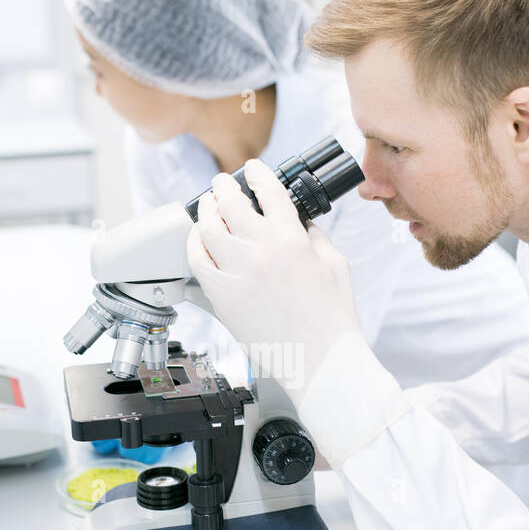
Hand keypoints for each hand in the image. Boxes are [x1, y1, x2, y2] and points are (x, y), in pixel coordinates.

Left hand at [185, 159, 362, 393]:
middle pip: (230, 202)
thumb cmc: (332, 318)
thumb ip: (314, 235)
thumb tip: (299, 221)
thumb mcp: (335, 264)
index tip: (253, 169)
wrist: (320, 360)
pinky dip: (193, 245)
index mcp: (292, 238)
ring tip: (208, 208)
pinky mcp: (223, 297)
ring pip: (207, 228)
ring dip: (205, 211)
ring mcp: (238, 273)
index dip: (257, 173)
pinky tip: (197, 240)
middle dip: (223, 186)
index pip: (268, 190)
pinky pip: (197, 261)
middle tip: (221, 183)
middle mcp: (261, 250)